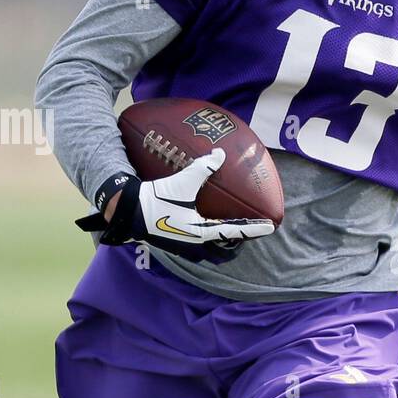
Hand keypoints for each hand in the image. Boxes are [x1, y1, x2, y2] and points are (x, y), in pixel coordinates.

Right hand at [77, 149, 275, 254]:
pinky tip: (200, 219)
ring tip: (229, 225)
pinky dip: (203, 229)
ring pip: (208, 241)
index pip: (234, 230)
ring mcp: (182, 243)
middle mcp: (194, 242)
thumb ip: (203, 168)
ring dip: (219, 235)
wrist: (127, 210)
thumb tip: (220, 154)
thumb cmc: (156, 199)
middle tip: (249, 227)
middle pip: (222, 241)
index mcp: (200, 231)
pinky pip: (194, 236)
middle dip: (236, 235)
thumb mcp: (182, 181)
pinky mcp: (171, 239)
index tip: (270, 228)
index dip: (253, 228)